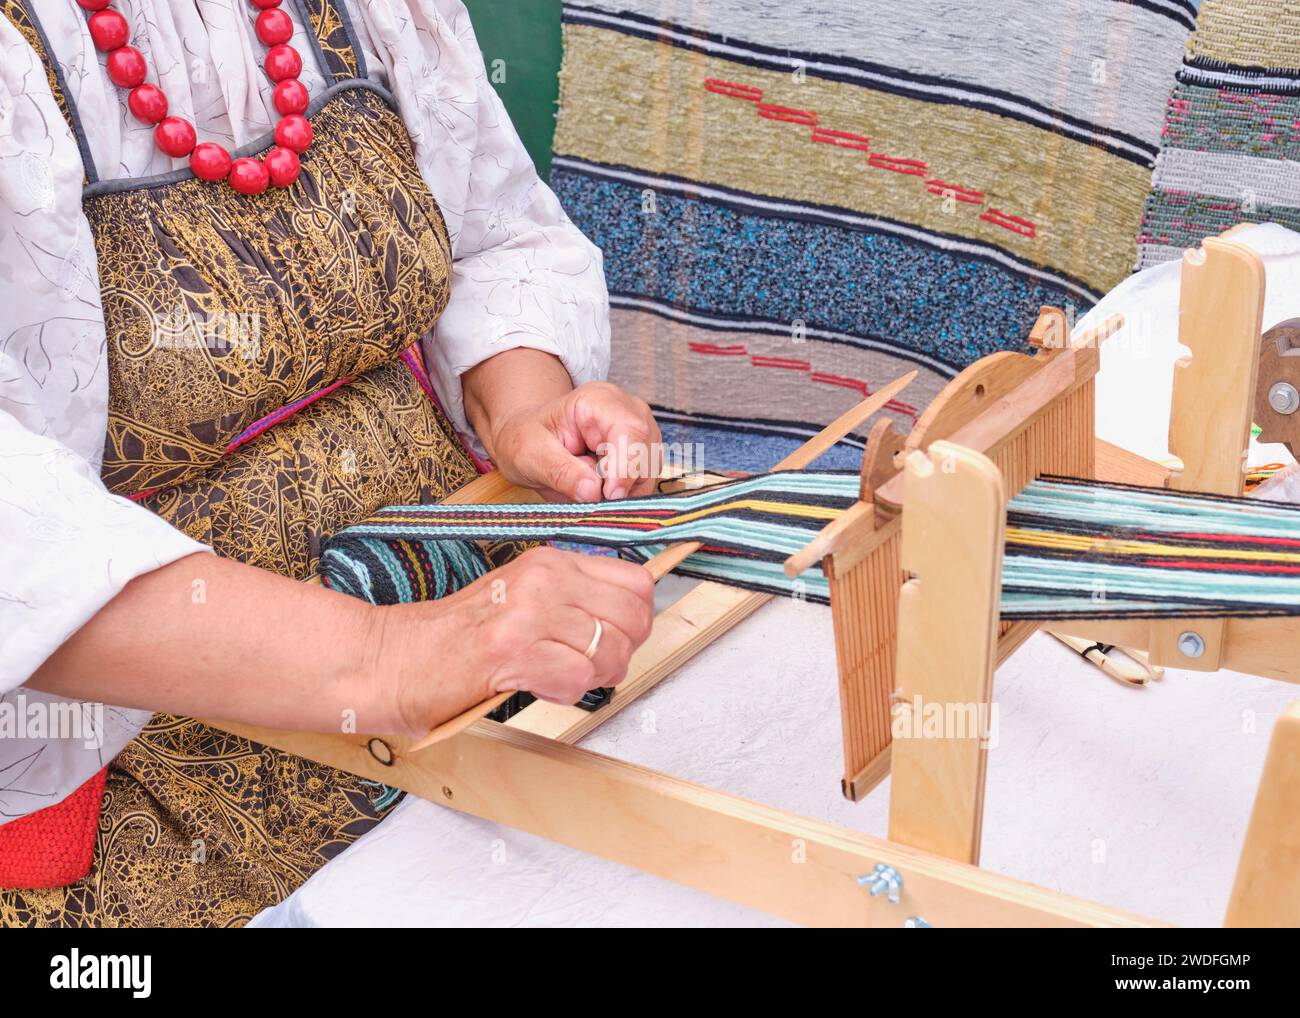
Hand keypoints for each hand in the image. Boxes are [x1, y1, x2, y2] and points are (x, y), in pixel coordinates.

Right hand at [370, 546, 654, 734]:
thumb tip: (631, 620)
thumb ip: (575, 601)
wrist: (396, 659)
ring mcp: (529, 611)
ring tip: (553, 676)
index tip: (614, 639)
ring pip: (611, 650)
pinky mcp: (512, 649)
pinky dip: (564, 692)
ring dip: (591, 678)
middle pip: (633, 618)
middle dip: (621, 654)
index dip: (636, 621)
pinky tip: (536, 685)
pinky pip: (578, 677)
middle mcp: (545, 578)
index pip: (636, 582)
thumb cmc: (459, 639)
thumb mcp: (525, 600)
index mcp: (550, 562)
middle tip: (585, 668)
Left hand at [493, 381, 662, 501]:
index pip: (630, 430)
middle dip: (624, 484)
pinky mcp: (641, 455)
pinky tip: (598, 492)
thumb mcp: (530, 455)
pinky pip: (643, 483)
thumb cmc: (528, 439)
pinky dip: (623, 496)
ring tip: (587, 490)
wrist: (530, 440)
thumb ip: (561, 472)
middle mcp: (627, 411)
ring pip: (649, 472)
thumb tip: (592, 492)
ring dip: (622, 493)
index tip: (609, 495)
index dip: (626, 466)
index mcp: (598, 400)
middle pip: (647, 452)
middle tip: (592, 500)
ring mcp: (638, 433)